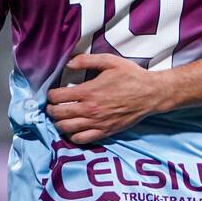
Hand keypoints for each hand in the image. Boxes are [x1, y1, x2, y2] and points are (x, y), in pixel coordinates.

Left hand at [47, 53, 167, 142]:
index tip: (53, 93)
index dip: (50, 95)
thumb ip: (87, 60)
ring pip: (66, 129)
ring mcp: (97, 123)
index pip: (57, 97)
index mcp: (88, 91)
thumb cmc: (131, 77)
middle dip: (51, 110)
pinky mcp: (105, 132)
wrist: (151, 94)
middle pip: (58, 114)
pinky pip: (81, 140)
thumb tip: (68, 62)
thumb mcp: (110, 61)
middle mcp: (90, 109)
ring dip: (59, 123)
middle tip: (53, 106)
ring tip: (61, 118)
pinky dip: (73, 136)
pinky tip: (74, 129)